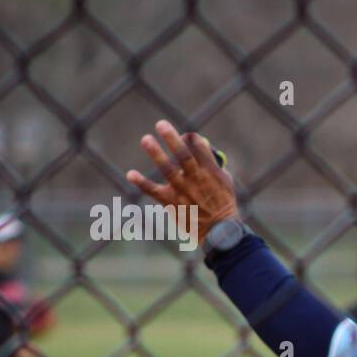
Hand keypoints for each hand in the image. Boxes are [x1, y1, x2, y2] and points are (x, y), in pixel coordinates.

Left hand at [126, 120, 238, 243]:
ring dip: (157, 154)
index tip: (186, 134)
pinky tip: (130, 174)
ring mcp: (183, 191)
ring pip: (168, 170)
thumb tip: (200, 146)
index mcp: (211, 173)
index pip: (200, 148)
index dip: (191, 138)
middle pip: (184, 156)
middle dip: (172, 139)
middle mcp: (197, 180)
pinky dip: (142, 183)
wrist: (219, 232)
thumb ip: (213, 164)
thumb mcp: (226, 182)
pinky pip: (154, 192)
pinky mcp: (172, 203)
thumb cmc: (223, 204)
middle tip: (161, 124)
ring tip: (146, 139)